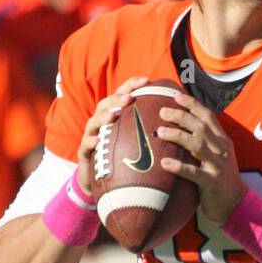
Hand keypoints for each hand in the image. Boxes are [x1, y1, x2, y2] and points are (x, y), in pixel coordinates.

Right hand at [76, 76, 149, 195]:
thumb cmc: (122, 159)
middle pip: (105, 104)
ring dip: (103, 117)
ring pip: (94, 122)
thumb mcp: (136, 142)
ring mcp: (90, 136)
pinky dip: (91, 141)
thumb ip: (149, 129)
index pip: (122, 95)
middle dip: (117, 99)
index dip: (132, 85)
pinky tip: (98, 141)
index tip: (147, 80)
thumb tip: (176, 120)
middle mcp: (101, 123)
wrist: (100, 182)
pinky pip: (86, 145)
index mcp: (114, 116)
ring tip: (113, 116)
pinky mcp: (84, 153)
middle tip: (129, 99)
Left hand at [157, 94, 245, 224]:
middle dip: (181, 115)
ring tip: (160, 131)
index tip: (175, 96)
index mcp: (223, 141)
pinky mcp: (212, 182)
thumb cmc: (221, 181)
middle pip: (200, 126)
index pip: (208, 116)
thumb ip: (205, 144)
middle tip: (162, 111)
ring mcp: (218, 165)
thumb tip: (182, 131)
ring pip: (197, 144)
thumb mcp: (217, 158)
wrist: (236, 206)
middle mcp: (222, 150)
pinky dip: (178, 167)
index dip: (192, 104)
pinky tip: (164, 163)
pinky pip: (194, 173)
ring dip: (178, 135)